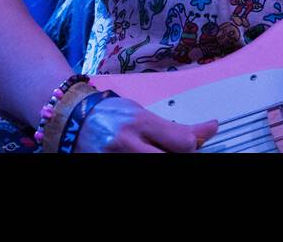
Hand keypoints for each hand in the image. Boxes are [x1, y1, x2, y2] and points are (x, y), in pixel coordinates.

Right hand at [73, 96, 218, 152]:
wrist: (72, 119)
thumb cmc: (109, 112)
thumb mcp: (141, 112)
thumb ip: (169, 126)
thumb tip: (202, 132)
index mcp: (139, 123)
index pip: (181, 141)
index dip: (200, 139)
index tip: (210, 130)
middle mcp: (128, 144)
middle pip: (170, 159)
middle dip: (183, 154)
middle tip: (186, 148)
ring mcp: (116, 159)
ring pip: (154, 165)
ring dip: (165, 157)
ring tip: (163, 149)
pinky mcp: (106, 166)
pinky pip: (135, 170)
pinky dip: (148, 162)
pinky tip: (150, 154)